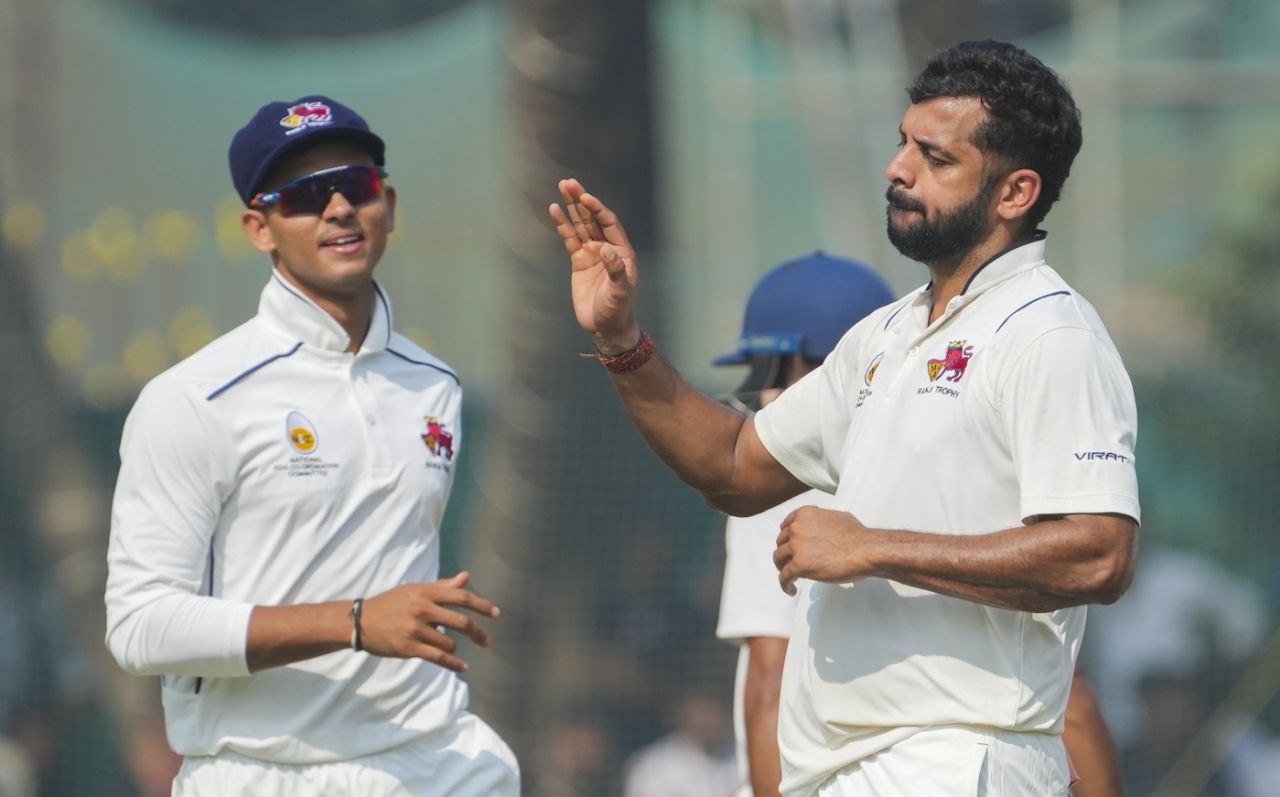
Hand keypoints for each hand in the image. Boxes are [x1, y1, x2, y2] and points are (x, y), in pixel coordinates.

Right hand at [359, 571, 498, 672]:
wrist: (360, 621)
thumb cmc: (390, 604)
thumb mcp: (415, 590)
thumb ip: (442, 586)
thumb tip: (466, 577)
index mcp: (425, 592)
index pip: (461, 597)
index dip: (481, 605)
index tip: (496, 613)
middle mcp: (422, 609)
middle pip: (461, 621)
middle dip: (477, 632)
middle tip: (486, 641)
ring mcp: (415, 629)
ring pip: (449, 642)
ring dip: (454, 647)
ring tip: (449, 647)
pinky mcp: (409, 647)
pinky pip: (438, 657)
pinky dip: (454, 663)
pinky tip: (464, 667)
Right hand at [548, 178, 640, 353]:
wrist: (605, 328)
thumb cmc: (618, 310)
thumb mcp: (620, 292)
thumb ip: (616, 271)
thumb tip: (607, 250)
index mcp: (622, 251)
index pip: (609, 222)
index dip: (597, 209)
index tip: (585, 197)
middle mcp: (608, 247)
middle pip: (593, 218)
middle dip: (581, 200)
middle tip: (568, 182)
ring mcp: (592, 253)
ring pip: (581, 225)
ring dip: (572, 207)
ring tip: (562, 187)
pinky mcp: (579, 262)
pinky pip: (570, 239)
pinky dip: (562, 225)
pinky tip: (555, 210)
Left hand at [773, 507, 872, 595]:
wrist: (866, 550)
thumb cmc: (857, 537)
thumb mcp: (836, 517)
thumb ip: (821, 522)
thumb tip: (821, 529)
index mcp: (805, 515)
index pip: (786, 526)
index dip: (786, 538)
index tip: (789, 546)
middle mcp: (797, 528)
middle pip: (781, 543)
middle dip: (785, 553)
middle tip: (790, 563)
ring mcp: (797, 546)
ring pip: (778, 559)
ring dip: (782, 568)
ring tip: (790, 577)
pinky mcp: (800, 565)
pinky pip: (784, 577)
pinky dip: (785, 585)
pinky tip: (791, 590)